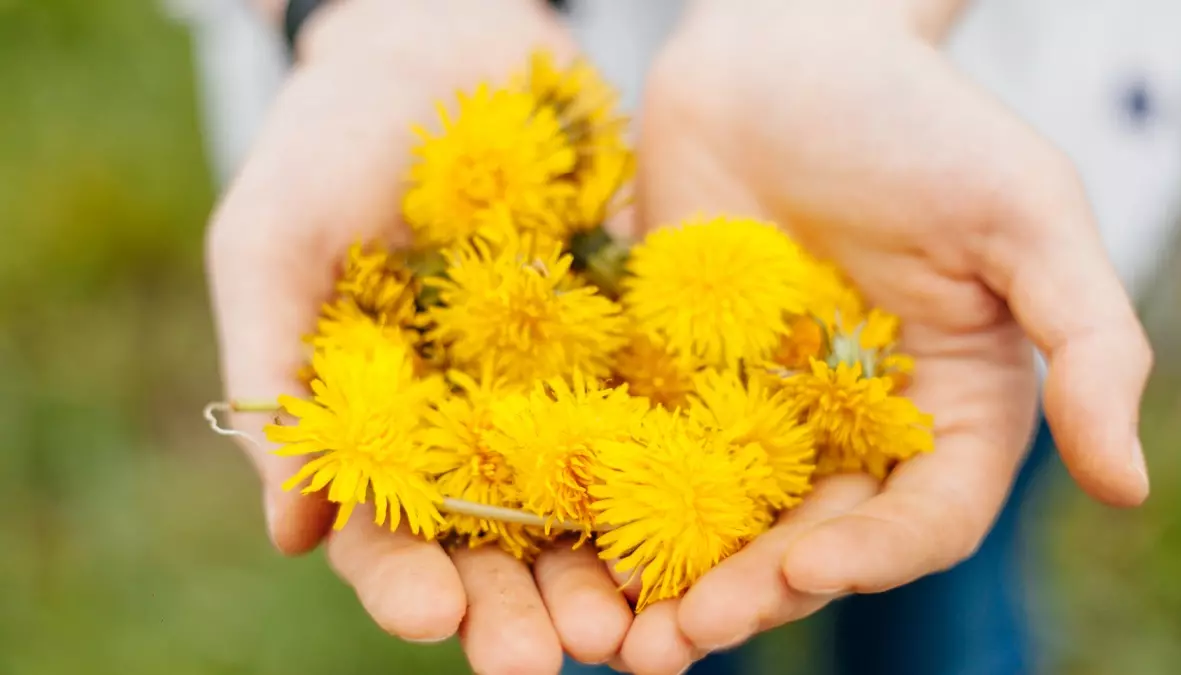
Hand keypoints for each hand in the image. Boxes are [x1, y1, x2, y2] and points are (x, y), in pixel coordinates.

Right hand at [205, 2, 632, 671]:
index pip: (380, 529)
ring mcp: (542, 395)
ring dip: (593, 577)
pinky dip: (663, 490)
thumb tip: (288, 533)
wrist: (441, 52)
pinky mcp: (615, 352)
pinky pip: (644, 428)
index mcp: (371, 423)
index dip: (401, 581)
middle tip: (539, 661)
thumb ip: (275, 378)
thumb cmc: (330, 141)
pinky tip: (692, 537)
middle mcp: (461, 428)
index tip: (430, 615)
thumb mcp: (273, 245)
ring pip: (573, 512)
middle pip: (486, 547)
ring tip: (623, 631)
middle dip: (509, 608)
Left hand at [614, 0, 1152, 670]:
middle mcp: (859, 424)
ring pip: (730, 522)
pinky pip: (655, 461)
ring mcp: (766, 408)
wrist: (778, 52)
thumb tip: (1127, 487)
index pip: (927, 515)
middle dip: (758, 592)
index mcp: (951, 404)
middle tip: (687, 637)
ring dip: (683, 583)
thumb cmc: (910, 117)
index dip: (878, 554)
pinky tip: (576, 557)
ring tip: (626, 639)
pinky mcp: (684, 380)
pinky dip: (624, 515)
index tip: (810, 566)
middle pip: (816, 539)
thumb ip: (1086, 343)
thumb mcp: (1023, 213)